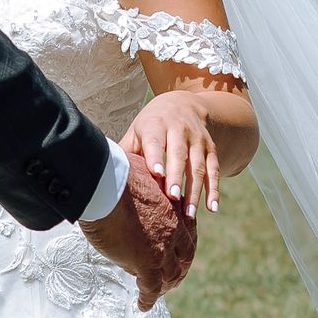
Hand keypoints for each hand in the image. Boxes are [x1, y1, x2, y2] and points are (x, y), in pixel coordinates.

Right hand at [79, 145, 195, 308]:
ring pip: (172, 274)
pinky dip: (149, 299)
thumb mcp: (141, 172)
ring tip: (157, 292)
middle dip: (179, 267)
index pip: (186, 229)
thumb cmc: (115, 172)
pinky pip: (151, 288)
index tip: (176, 248)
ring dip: (166, 285)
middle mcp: (173, 229)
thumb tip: (139, 177)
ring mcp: (162, 248)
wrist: (106, 184)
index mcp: (172, 206)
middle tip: (171, 275)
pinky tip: (143, 306)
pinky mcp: (147, 263)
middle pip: (185, 256)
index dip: (182, 241)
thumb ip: (145, 181)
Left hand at [122, 87, 223, 216]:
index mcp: (156, 124)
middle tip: (173, 197)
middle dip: (176, 176)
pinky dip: (213, 190)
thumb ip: (126, 150)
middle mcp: (180, 130)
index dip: (156, 156)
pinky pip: (214, 170)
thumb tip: (102, 173)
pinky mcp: (211, 149)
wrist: (184, 104)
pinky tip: (211, 208)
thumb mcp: (137, 131)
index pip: (155, 141)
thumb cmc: (151, 125)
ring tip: (189, 214)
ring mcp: (198, 139)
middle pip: (179, 154)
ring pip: (198, 166)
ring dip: (195, 191)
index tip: (156, 173)